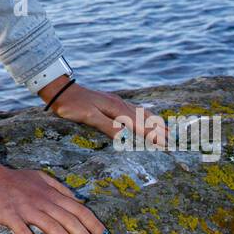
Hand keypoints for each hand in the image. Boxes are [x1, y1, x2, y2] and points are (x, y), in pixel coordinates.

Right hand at [0, 160, 108, 233]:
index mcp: (50, 192)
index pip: (79, 208)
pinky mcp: (9, 215)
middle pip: (70, 219)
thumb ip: (58, 188)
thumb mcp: (39, 178)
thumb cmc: (10, 180)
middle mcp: (42, 200)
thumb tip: (78, 200)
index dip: (94, 223)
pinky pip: (22, 231)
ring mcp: (26, 208)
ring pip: (52, 226)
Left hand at [45, 81, 167, 149]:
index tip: (166, 144)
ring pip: (140, 112)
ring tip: (165, 128)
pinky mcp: (111, 102)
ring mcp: (116, 101)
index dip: (152, 135)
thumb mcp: (88, 117)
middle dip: (158, 129)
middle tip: (172, 139)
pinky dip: (143, 115)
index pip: (139, 125)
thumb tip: (125, 137)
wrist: (61, 90)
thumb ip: (107, 126)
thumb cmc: (72, 105)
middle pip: (144, 118)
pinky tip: (144, 116)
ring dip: (153, 121)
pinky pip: (133, 109)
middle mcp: (119, 104)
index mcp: (116, 108)